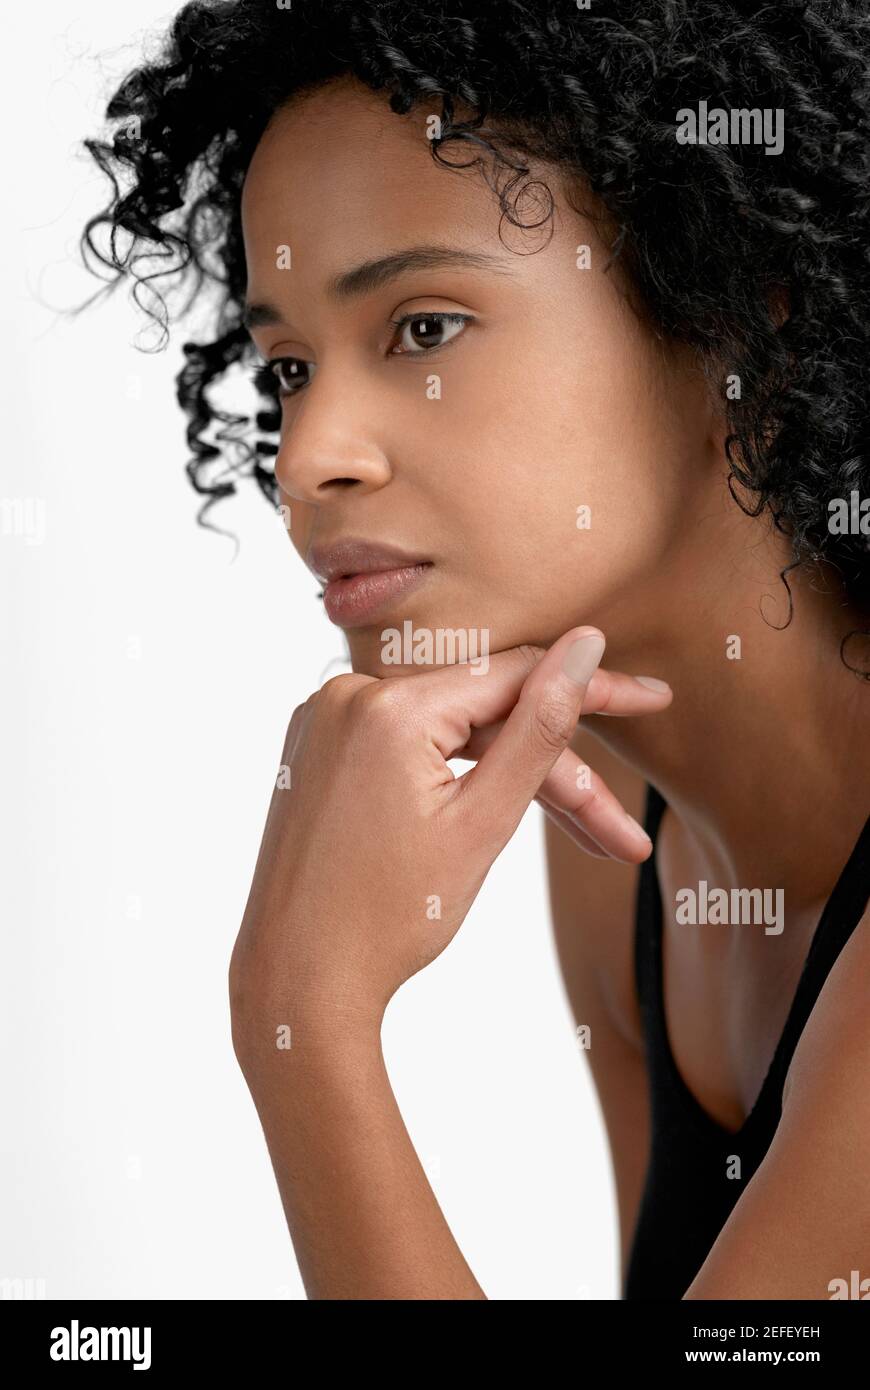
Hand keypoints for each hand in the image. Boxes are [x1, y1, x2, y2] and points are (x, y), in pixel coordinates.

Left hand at [228, 627, 670, 1040]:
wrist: (296, 983)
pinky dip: (458, 780)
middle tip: (624, 833)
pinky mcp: (319, 751)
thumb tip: (585, 643)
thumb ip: (540, 727)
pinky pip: (410, 747)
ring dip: (515, 784)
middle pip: (486, 716)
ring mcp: (326, 723)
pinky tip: (504, 815)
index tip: (657, 698)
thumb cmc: (389, 918)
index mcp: (387, 706)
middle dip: (561, 774)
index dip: (595, 690)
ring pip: (452, 737)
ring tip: (587, 845)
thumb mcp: (484, 822)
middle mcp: (346, 696)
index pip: (517, 675)